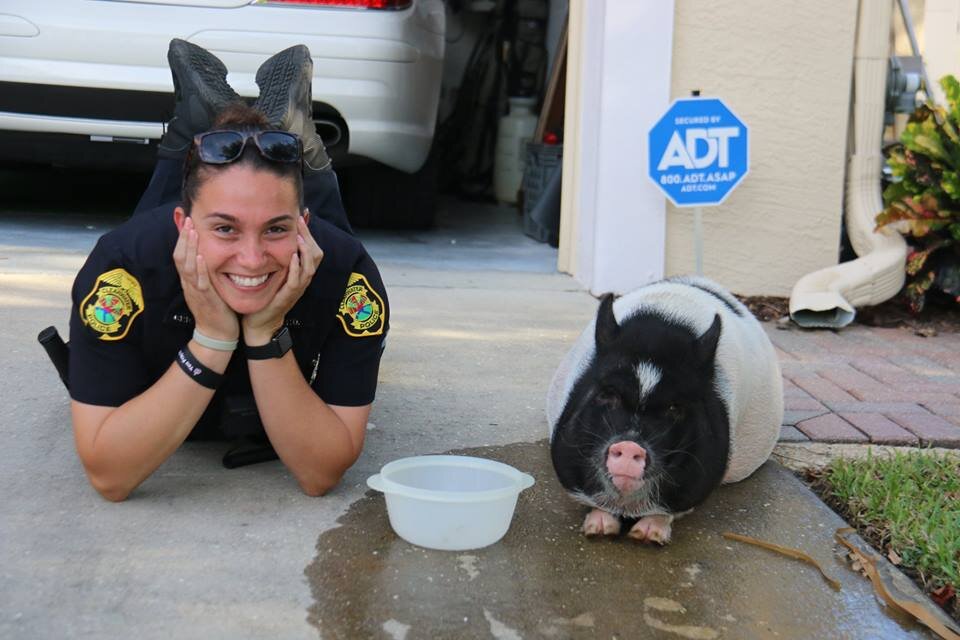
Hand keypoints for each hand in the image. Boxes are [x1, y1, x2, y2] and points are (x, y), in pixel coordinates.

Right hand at [172, 217, 238, 340]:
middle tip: (187, 219)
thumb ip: (205, 273)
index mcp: (189, 280)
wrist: (216, 335)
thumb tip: (207, 255)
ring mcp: (196, 291)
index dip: (182, 238)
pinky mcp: (206, 299)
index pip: (181, 255)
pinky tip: (202, 257)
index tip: (186, 221)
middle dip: (184, 237)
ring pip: (187, 266)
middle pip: (180, 256)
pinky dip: (200, 269)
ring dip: (190, 248)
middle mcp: (189, 284)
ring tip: (192, 231)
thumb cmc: (215, 310)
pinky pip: (200, 282)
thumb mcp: (208, 287)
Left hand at [242, 216, 323, 344]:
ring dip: (305, 250)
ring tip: (299, 236)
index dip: (309, 233)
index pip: (312, 249)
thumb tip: (273, 236)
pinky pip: (297, 281)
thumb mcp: (273, 273)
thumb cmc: (265, 297)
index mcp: (300, 273)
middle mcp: (302, 279)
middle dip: (309, 237)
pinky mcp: (288, 297)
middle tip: (300, 221)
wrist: (259, 323)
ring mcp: (297, 289)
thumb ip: (277, 257)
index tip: (301, 215)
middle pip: (316, 255)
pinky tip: (293, 256)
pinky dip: (297, 267)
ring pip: (310, 266)